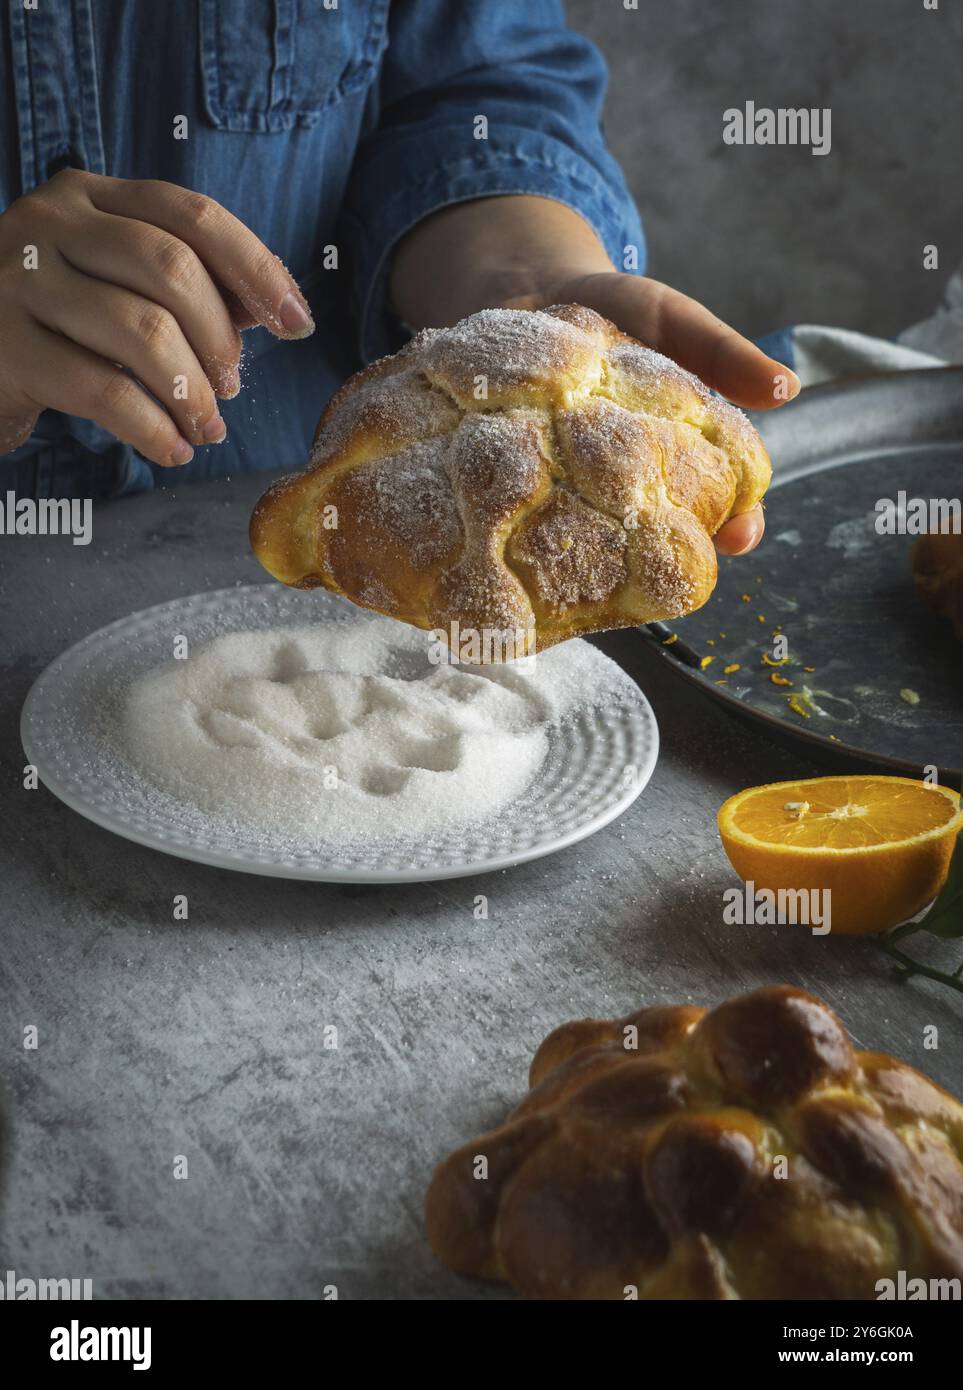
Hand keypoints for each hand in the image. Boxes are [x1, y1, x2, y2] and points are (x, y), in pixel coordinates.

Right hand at [0, 170, 314, 466]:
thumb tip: (272, 307)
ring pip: (142, 332)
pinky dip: (154, 428)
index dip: (256, 268)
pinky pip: (104, 392)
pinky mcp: (2, 347)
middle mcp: (47, 223)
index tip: (298, 323)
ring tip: (205, 427)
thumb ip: (189, 289)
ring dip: (192, 393)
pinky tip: (173, 448)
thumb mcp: (117, 291)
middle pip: (172, 269)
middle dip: (220, 340)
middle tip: (230, 389)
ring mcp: (17, 280)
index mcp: (89, 196)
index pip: (192, 214)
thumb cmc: (54, 327)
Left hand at [390, 197, 800, 556]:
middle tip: (674, 570)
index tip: (741, 534)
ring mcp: (574, 488)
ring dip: (597, 558)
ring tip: (602, 574)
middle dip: (671, 557)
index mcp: (681, 451)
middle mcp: (630, 481)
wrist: (528, 289)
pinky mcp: (521, 483)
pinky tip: (527, 543)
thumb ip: (722, 354)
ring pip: (596, 538)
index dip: (737, 521)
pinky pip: (530, 515)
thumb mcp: (674, 321)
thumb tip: (788, 388)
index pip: (722, 499)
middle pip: (661, 533)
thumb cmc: (616, 309)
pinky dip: (529, 530)